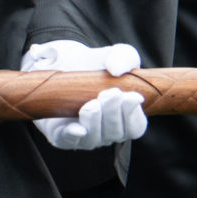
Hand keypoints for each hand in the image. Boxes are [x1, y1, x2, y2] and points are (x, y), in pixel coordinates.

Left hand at [24, 39, 147, 150]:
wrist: (63, 64)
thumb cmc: (95, 66)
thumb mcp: (114, 56)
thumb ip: (124, 57)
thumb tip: (117, 70)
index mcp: (123, 117)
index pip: (136, 127)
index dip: (135, 115)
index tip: (130, 96)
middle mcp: (106, 130)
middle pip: (116, 133)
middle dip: (113, 114)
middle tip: (109, 94)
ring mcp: (84, 135)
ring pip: (94, 138)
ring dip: (95, 122)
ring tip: (92, 104)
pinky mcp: (60, 135)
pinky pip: (68, 141)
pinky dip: (73, 136)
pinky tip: (77, 128)